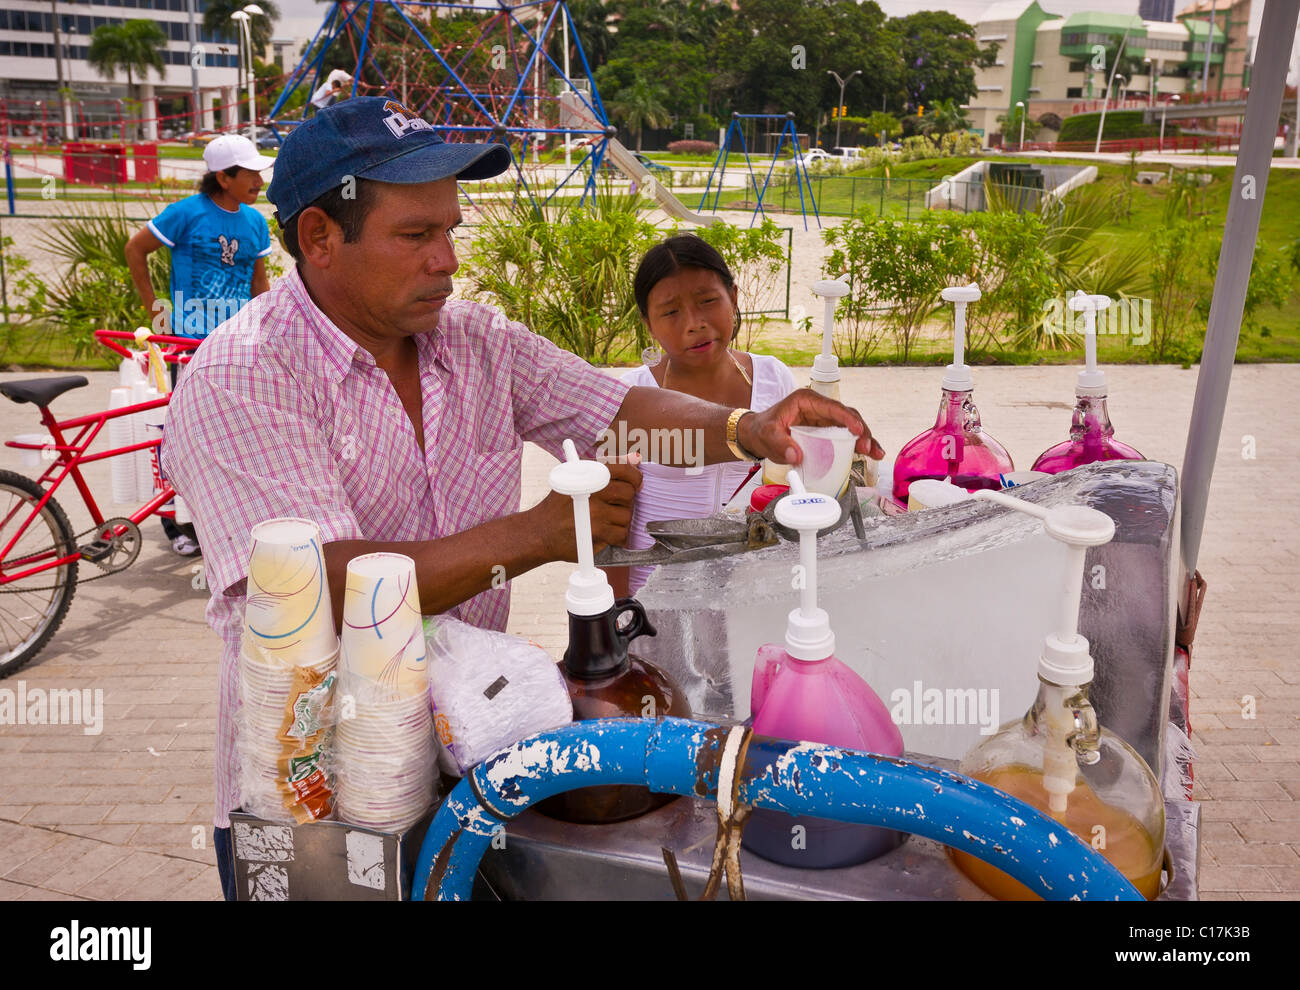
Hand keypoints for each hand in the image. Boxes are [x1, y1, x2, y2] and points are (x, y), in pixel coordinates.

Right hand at [535, 453, 642, 561]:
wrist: (539, 532)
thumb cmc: (559, 506)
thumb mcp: (575, 478)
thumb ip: (606, 468)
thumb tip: (635, 458)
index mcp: (589, 475)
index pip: (624, 471)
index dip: (635, 478)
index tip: (636, 485)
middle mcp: (593, 492)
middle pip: (628, 494)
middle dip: (627, 501)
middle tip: (616, 506)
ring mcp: (596, 514)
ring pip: (626, 516)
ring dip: (620, 521)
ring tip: (605, 521)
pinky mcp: (597, 534)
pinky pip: (621, 534)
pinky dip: (617, 536)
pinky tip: (606, 534)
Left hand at [738, 388, 884, 465]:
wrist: (757, 435)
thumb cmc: (762, 430)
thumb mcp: (767, 435)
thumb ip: (780, 444)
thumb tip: (796, 455)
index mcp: (806, 399)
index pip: (832, 407)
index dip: (847, 418)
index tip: (858, 430)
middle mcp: (819, 407)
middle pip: (847, 415)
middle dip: (861, 431)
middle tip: (867, 447)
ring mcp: (824, 419)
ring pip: (851, 426)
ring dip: (865, 439)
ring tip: (876, 453)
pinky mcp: (826, 432)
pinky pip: (846, 437)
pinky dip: (857, 445)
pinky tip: (870, 454)